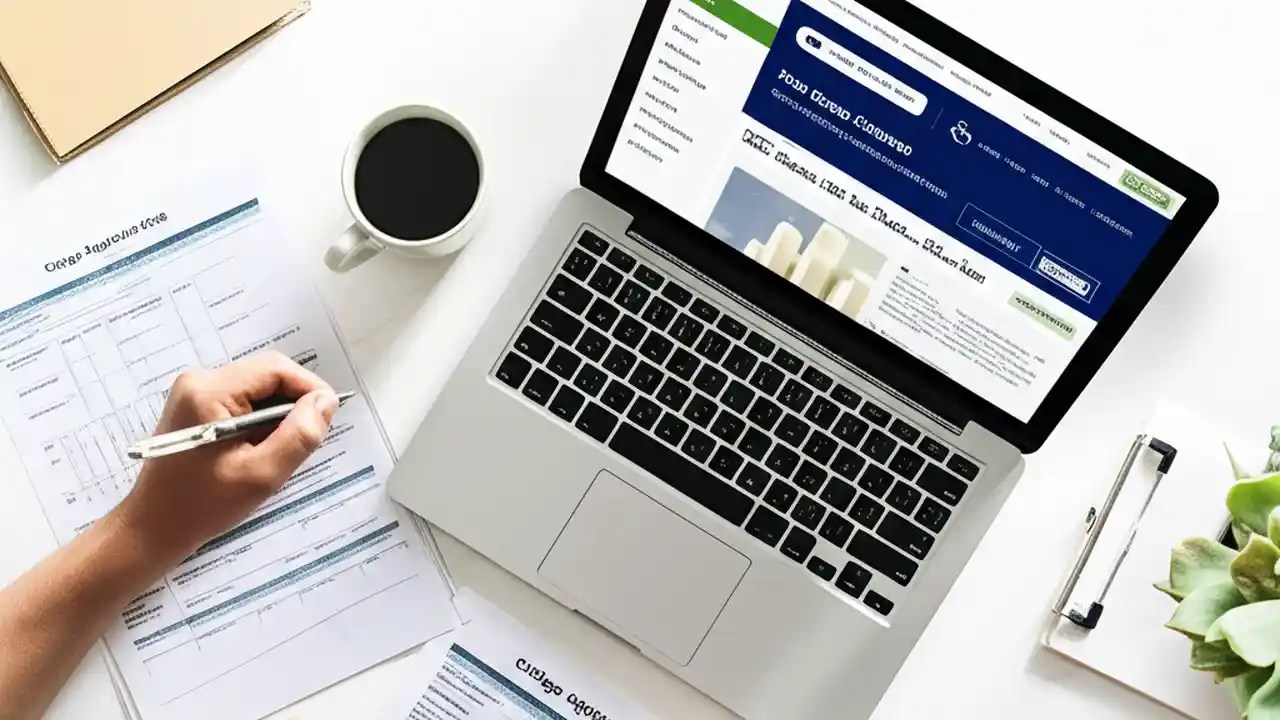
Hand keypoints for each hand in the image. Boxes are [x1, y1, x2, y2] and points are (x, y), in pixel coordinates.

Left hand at [113, 352, 338, 568]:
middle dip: (293, 403)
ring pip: (257, 388)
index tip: (327, 419)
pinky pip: (242, 399)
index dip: (309, 388)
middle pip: (266, 374)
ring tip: (278, 450)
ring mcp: (194, 391)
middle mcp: (199, 380)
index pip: (275, 368)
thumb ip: (299, 434)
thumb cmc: (204, 505)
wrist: (153, 526)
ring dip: (277, 414)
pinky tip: (258, 449)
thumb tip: (327, 401)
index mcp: (209, 391)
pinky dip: (260, 420)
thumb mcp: (261, 474)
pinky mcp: (195, 404)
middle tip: (303, 442)